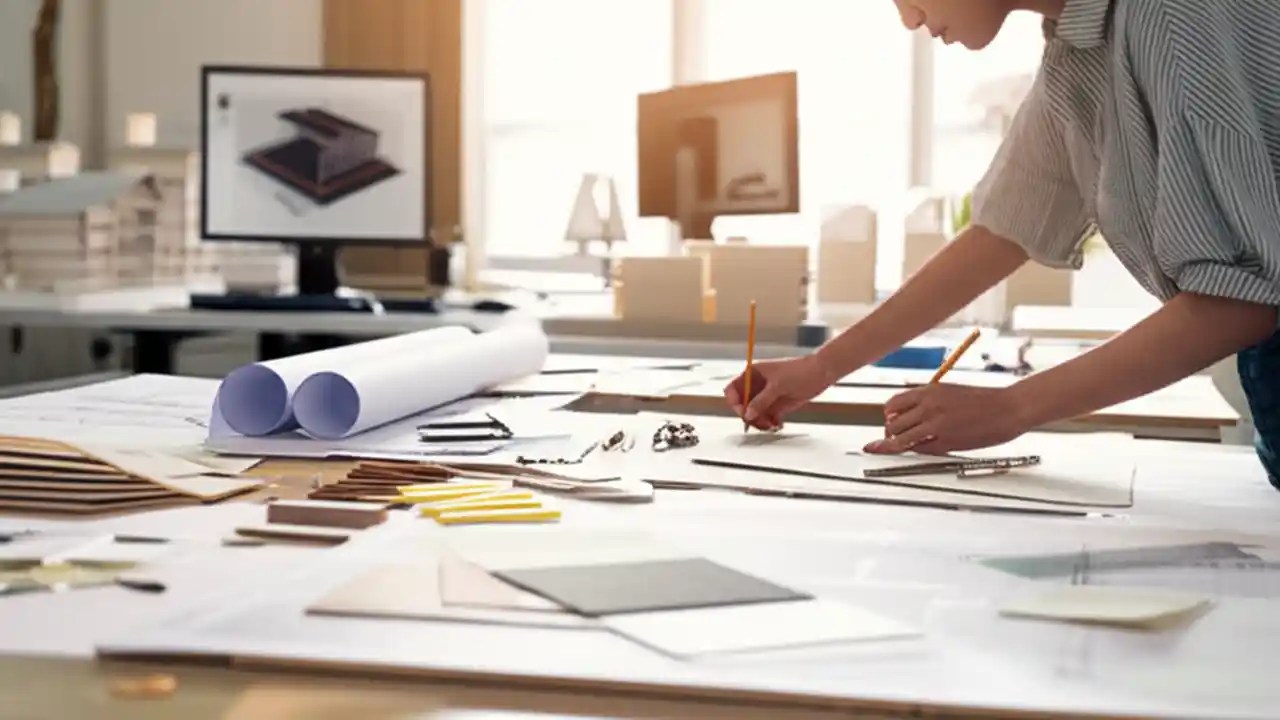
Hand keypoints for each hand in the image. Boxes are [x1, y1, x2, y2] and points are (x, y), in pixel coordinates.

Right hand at [723, 354, 837, 430]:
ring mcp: (766, 397)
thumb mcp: (778, 385)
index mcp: (753, 374)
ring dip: (760, 422)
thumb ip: (761, 400)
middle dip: (749, 416)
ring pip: (754, 414)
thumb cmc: (799, 371)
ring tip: (771, 425)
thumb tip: (748, 414)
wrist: (821, 373)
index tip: (743, 412)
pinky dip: (770, 423)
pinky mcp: (776, 406)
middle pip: (743, 405)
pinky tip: (777, 425)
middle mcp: (757, 386)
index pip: (733, 389)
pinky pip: (766, 418)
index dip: (735, 401)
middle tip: (759, 422)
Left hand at [863, 384, 1027, 454]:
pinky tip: (921, 448)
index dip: (889, 415)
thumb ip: (928, 400)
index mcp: (929, 391)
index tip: (890, 420)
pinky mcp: (946, 442)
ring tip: (901, 445)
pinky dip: (917, 450)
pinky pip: (920, 449)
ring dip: (897, 444)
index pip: (893, 404)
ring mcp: (936, 425)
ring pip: (900, 439)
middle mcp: (929, 406)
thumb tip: (908, 412)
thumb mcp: (949, 391)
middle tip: (893, 437)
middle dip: (890, 432)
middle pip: (892, 424)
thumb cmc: (984, 400)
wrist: (1008, 408)